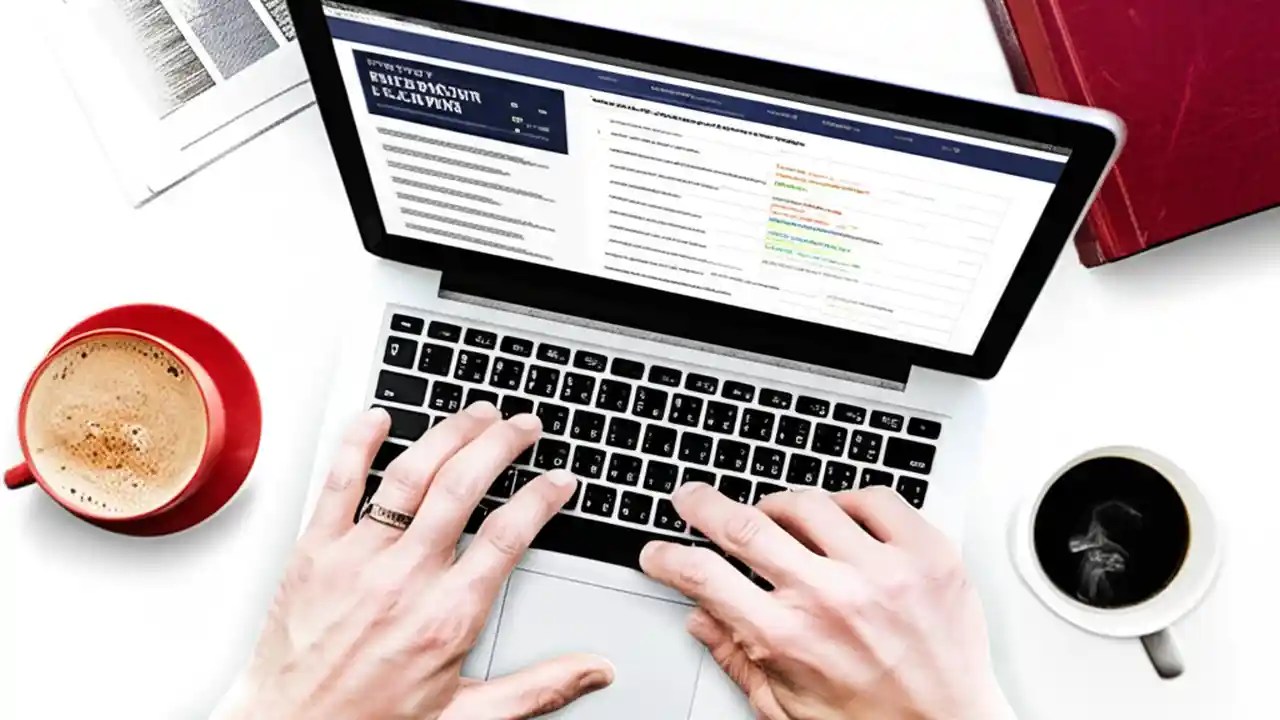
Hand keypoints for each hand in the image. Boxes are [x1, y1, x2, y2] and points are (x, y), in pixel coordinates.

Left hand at [219, 405, 612, 719]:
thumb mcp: (467, 715)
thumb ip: (538, 688)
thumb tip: (593, 671)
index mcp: (448, 616)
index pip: (508, 535)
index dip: (542, 497)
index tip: (559, 479)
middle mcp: (405, 580)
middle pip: (464, 486)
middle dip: (502, 444)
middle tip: (524, 427)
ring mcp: (357, 560)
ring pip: (411, 474)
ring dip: (449, 433)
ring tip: (476, 414)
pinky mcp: (315, 552)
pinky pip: (338, 482)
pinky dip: (358, 443)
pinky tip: (379, 418)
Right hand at [641, 483, 1011, 719]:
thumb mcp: (787, 705)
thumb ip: (738, 656)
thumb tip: (699, 617)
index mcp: (788, 638)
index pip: (704, 576)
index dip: (668, 556)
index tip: (659, 550)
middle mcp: (831, 599)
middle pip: (744, 524)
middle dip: (703, 504)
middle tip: (691, 498)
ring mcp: (883, 572)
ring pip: (808, 502)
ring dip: (780, 505)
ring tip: (777, 517)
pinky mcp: (927, 555)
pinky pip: (875, 499)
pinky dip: (849, 502)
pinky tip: (842, 520)